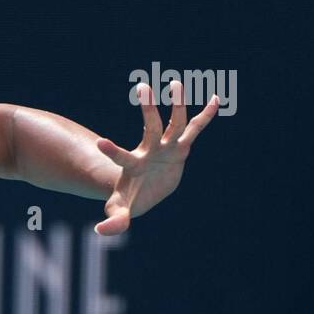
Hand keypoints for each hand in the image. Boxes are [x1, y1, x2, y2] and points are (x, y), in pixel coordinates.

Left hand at [93, 79, 216, 235]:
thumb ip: (113, 221)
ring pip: (173, 124)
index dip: (111, 151)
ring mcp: (165, 147)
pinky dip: (205, 116)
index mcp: (132, 165)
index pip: (121, 157)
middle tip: (142, 87)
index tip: (98, 143)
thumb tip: (100, 231)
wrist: (143, 191)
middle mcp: (149, 151)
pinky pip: (194, 130)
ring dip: (176, 104)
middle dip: (148, 109)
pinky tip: (215, 99)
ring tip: (176, 82)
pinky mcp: (180, 148)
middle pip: (149, 128)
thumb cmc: (129, 199)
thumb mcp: (120, 211)